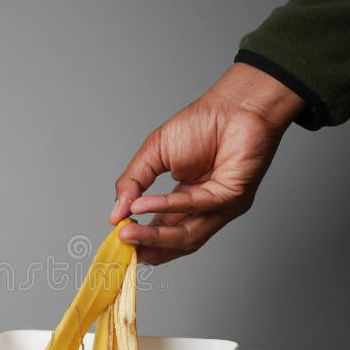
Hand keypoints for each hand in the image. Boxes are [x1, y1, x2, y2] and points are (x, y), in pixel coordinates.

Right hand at [110, 63, 304, 263]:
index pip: (163, 230)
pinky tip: (142, 205)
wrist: (235, 103)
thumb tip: (115, 213)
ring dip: (154, 236)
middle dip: (146, 247)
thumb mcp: (153, 154)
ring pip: (187, 234)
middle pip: (176, 241)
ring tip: (128, 232)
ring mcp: (221, 206)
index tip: (117, 241)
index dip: (141, 239)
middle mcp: (206, 209)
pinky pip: (194, 206)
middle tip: (121, 246)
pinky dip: (165, 206)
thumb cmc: (202, 123)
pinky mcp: (233, 197)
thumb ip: (132, 183)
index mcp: (186, 201)